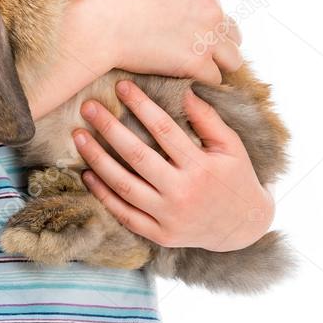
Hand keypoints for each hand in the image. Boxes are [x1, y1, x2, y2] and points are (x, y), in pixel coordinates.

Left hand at [72, 79, 274, 251]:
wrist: (245, 228)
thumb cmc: (235, 177)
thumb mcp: (230, 146)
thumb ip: (207, 118)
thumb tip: (183, 88)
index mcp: (200, 167)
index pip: (164, 130)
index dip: (141, 105)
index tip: (121, 86)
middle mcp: (182, 193)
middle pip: (137, 156)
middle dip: (109, 128)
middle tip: (88, 106)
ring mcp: (169, 218)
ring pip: (124, 186)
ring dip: (97, 159)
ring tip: (78, 136)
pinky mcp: (160, 235)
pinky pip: (125, 214)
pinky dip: (103, 195)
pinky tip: (86, 173)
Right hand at [86, 0, 242, 83]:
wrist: (103, 23)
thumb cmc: (120, 2)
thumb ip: (181, 0)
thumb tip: (183, 13)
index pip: (221, 16)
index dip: (206, 30)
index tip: (190, 39)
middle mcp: (213, 13)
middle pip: (233, 39)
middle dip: (217, 48)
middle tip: (193, 56)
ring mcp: (207, 38)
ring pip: (231, 61)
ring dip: (213, 67)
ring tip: (189, 71)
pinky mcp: (197, 63)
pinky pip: (213, 80)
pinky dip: (198, 83)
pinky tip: (180, 79)